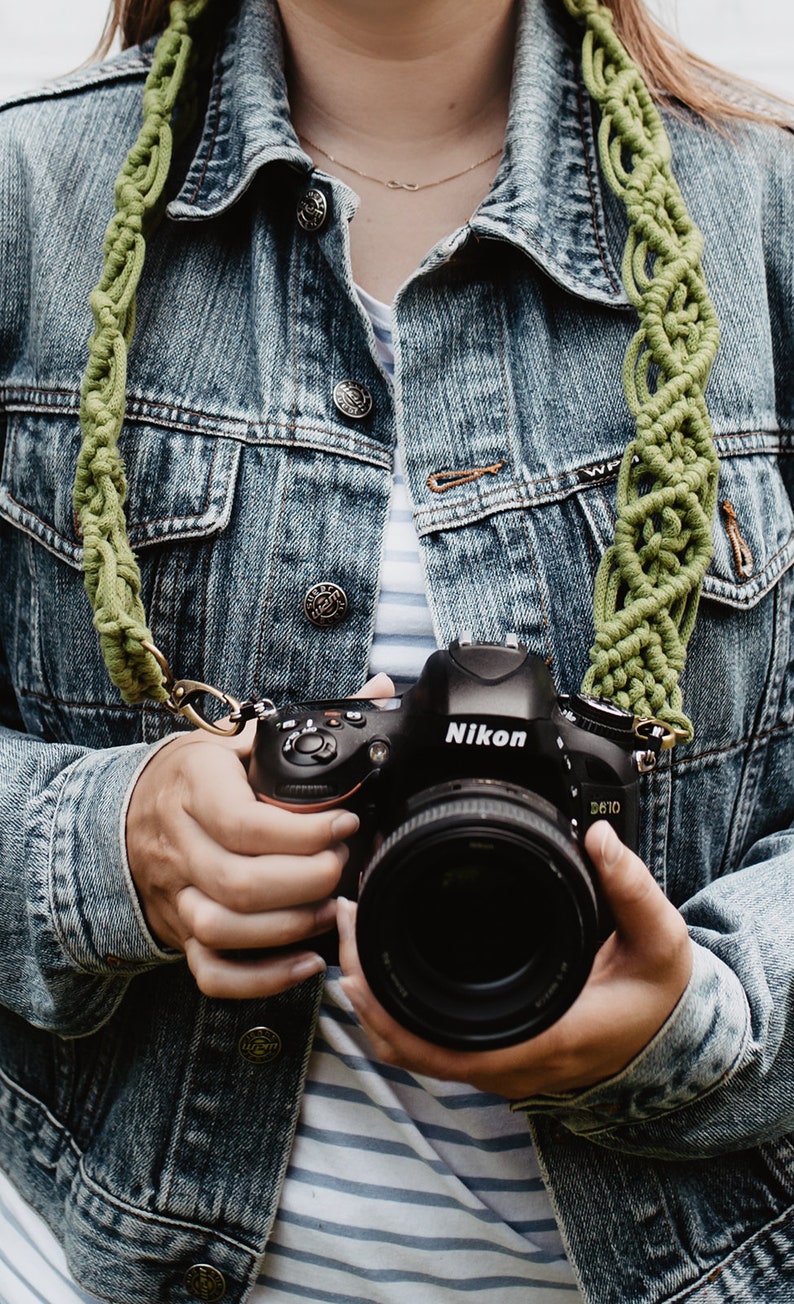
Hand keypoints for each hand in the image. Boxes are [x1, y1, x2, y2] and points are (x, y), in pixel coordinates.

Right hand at [126, 673, 393, 998]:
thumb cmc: (198, 776)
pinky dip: (259, 978)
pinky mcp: (182, 934)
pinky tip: (305, 963)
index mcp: (195, 787)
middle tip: (343, 863)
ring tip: (331, 907)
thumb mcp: (239, 739)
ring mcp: (177, 894)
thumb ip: (309, 723)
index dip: (304, 831)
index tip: (346, 821)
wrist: (127, 812)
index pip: (244, 823)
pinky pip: (212, 971)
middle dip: (306, 880)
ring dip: (288, 926)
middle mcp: (180, 844)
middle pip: (239, 882)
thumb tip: (380, 689)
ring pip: (223, 928)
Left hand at [338, 821, 692, 1098]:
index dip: (385, 1009)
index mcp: (540, 1040)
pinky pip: (431, 1043)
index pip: (438, 1046)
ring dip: (376, 1000)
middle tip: (344, 923)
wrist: (675, 1039)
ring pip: (413, 1048)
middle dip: (365, 990)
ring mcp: (499, 1064)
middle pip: (407, 1046)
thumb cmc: (658, 997)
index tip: (356, 952)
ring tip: (353, 936)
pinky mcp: (497, 1053)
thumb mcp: (660, 940)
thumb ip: (632, 887)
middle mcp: (510, 1064)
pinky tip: (387, 965)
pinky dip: (398, 1011)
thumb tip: (599, 838)